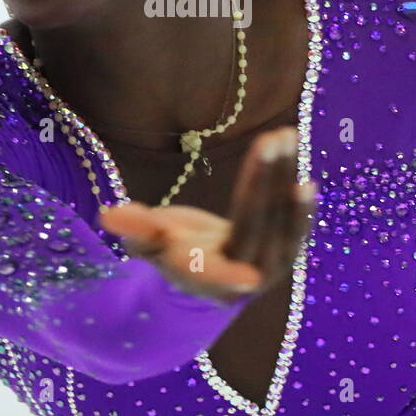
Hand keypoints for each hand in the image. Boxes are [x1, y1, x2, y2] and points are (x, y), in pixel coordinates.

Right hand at [98, 126, 315, 303]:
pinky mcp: (289, 251)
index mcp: (205, 279)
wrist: (211, 270)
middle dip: (263, 182)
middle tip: (269, 140)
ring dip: (285, 176)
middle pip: (255, 227)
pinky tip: (305, 171)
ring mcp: (273, 267)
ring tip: (286, 136)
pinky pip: (297, 222)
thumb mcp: (150, 243)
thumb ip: (137, 230)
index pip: (217, 275)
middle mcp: (245, 277)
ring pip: (282, 220)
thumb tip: (109, 215)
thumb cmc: (172, 252)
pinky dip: (300, 199)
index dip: (229, 277)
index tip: (249, 280)